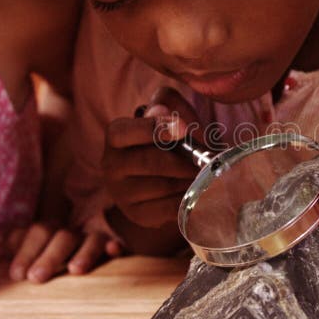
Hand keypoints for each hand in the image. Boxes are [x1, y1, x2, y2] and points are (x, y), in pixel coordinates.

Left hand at [7, 221, 121, 282]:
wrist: (105, 205)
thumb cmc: (63, 239)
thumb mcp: (41, 238)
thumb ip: (24, 238)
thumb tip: (9, 240)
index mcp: (57, 227)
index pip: (41, 232)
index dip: (27, 251)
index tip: (17, 275)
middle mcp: (80, 227)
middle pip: (65, 237)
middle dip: (51, 257)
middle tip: (37, 278)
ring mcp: (102, 230)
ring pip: (93, 239)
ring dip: (85, 253)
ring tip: (76, 270)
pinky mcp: (120, 239)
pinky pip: (121, 239)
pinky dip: (117, 244)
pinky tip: (114, 249)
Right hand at [101, 87, 199, 227]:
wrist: (171, 175)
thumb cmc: (172, 139)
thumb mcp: (170, 113)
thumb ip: (167, 104)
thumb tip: (160, 112)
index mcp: (116, 136)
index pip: (124, 132)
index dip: (154, 129)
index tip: (184, 129)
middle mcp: (111, 165)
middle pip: (151, 162)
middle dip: (183, 160)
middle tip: (206, 160)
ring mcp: (122, 193)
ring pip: (163, 186)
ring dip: (189, 179)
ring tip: (205, 174)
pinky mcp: (138, 215)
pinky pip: (169, 207)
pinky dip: (189, 198)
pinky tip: (197, 190)